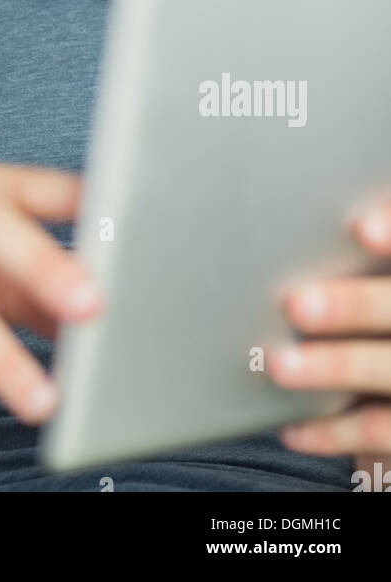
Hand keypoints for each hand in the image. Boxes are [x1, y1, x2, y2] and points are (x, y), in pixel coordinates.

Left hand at [268, 200, 390, 483]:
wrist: (385, 393)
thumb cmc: (363, 324)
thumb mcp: (363, 281)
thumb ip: (350, 265)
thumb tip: (287, 226)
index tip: (360, 229)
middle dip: (353, 305)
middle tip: (295, 303)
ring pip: (389, 370)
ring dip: (333, 368)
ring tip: (279, 365)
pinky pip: (380, 430)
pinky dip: (332, 432)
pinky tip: (290, 428)